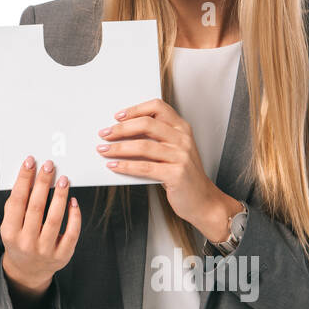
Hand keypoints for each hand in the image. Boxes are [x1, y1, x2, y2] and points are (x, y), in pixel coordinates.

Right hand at [0, 156, 80, 306]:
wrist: (28, 271)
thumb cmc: (19, 241)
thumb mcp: (10, 226)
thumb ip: (16, 205)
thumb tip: (28, 177)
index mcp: (10, 232)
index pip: (17, 201)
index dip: (24, 179)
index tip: (30, 162)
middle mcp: (27, 242)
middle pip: (36, 207)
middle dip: (42, 183)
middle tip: (49, 166)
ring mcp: (45, 250)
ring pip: (55, 218)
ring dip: (59, 196)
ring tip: (63, 179)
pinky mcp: (62, 255)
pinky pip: (71, 232)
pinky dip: (74, 215)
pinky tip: (73, 201)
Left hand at [97, 97, 237, 242]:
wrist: (204, 201)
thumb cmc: (184, 175)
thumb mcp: (174, 151)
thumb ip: (156, 139)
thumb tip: (122, 133)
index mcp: (182, 129)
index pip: (157, 107)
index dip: (135, 109)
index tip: (117, 116)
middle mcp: (183, 139)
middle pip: (146, 124)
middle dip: (121, 128)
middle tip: (104, 134)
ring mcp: (181, 156)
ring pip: (143, 146)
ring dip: (118, 148)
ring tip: (104, 150)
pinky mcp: (176, 174)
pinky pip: (144, 167)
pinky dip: (125, 166)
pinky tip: (113, 166)